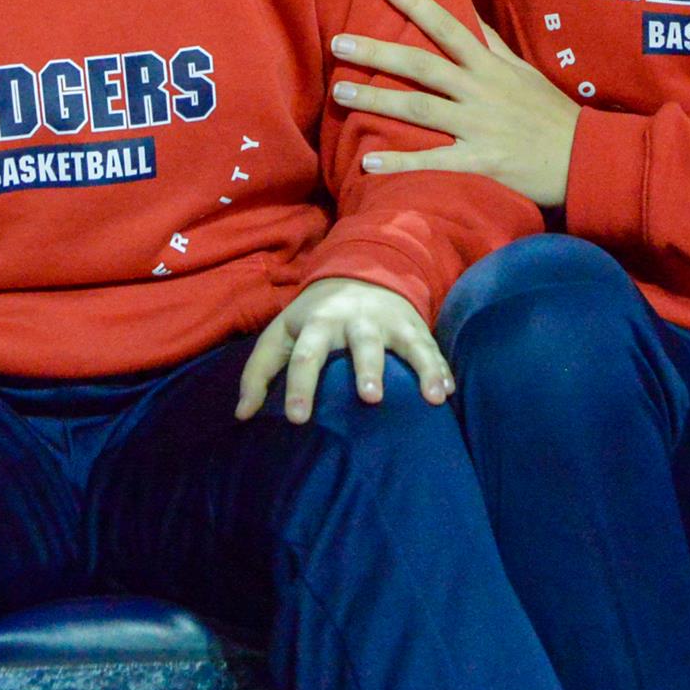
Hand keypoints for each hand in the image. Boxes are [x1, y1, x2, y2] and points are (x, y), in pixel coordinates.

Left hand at [236, 276, 454, 422]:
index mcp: (318, 323)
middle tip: (370, 398)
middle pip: (362, 343)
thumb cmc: (314, 318)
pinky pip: (431, 348)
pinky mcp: (415, 326)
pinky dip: (440, 369)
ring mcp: (390, 322)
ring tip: (430, 397)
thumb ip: (259, 372)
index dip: (300, 386)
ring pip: (406, 343)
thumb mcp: (281, 334)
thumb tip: (243, 415)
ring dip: (419, 368)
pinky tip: (446, 392)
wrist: (360, 271)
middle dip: (367, 368)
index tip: (297, 419)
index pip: (306, 355)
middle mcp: (356, 320)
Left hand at [330, 0, 579, 207]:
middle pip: (422, 67)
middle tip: (338, 42)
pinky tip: (367, 160)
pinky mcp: (479, 162)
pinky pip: (433, 162)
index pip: (449, 27)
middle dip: (378, 53)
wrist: (583, 158)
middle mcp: (480, 91)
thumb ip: (494, 44)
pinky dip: (400, 162)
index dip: (418, 4)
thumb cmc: (550, 112)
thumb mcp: (525, 70)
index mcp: (490, 66)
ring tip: (340, 92)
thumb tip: (468, 14)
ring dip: (376, 101)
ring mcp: (478, 127)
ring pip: (419, 109)